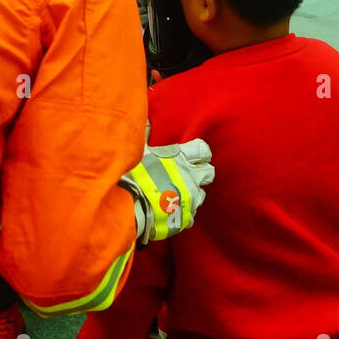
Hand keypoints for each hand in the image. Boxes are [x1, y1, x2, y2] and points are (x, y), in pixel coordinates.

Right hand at [122, 124, 214, 243]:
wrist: (129, 208)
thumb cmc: (132, 176)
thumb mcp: (137, 152)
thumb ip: (144, 136)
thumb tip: (146, 121)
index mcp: (180, 158)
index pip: (203, 150)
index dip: (200, 153)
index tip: (193, 157)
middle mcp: (190, 176)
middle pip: (208, 172)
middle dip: (200, 173)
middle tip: (187, 176)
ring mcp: (191, 198)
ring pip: (201, 194)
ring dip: (191, 194)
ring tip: (175, 196)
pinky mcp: (187, 217)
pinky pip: (191, 215)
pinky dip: (183, 213)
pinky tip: (170, 213)